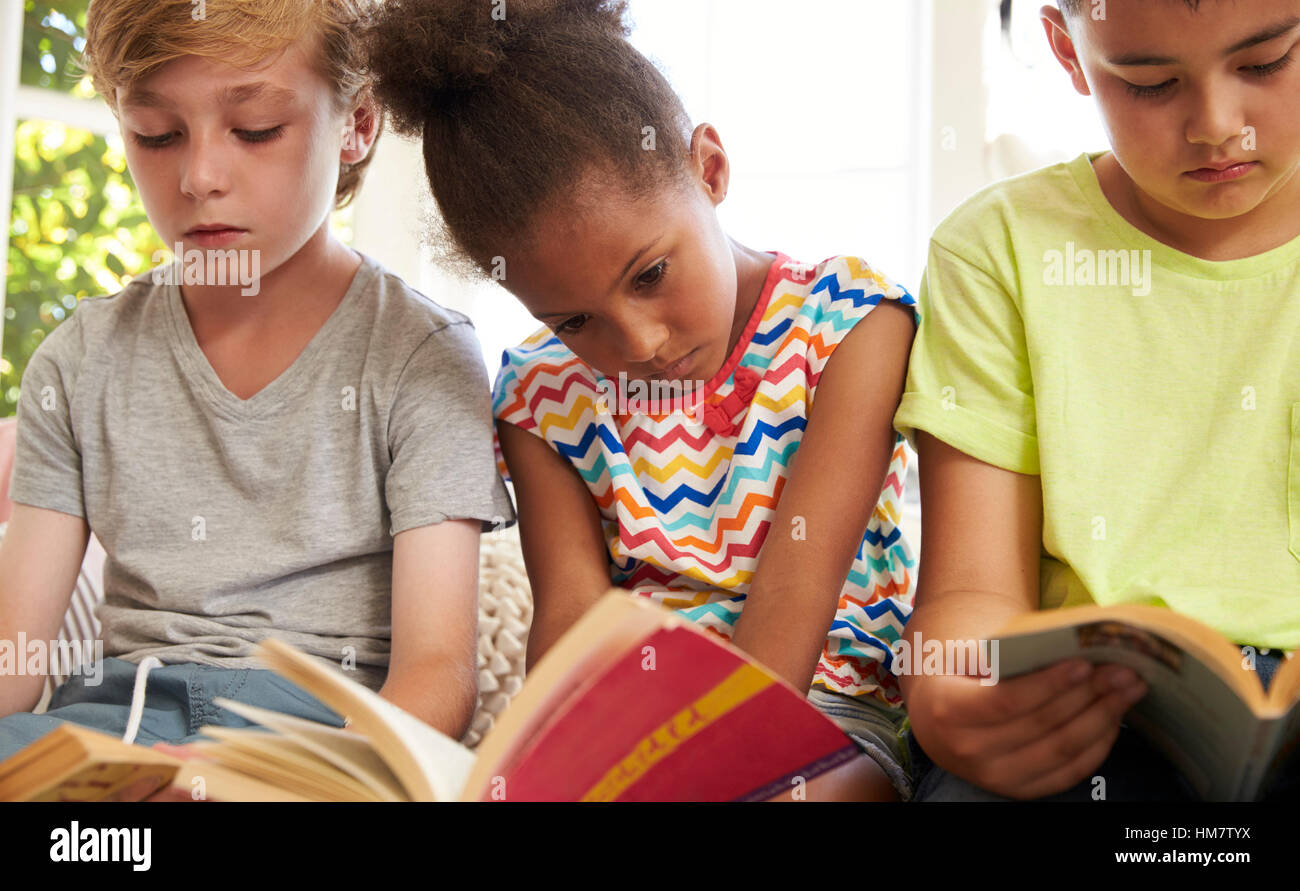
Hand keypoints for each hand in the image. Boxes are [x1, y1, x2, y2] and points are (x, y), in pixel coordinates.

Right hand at [905, 659, 1146, 798]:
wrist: (936, 720)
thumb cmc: (957, 677)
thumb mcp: (963, 655)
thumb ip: (1002, 650)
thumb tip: (1063, 639)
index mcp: (949, 710)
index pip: (1007, 700)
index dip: (1049, 684)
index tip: (1084, 662)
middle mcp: (969, 751)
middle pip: (1043, 726)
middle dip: (1090, 695)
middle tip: (1123, 670)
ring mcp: (996, 776)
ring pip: (1063, 750)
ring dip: (1103, 718)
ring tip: (1129, 689)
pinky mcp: (1020, 791)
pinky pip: (1070, 772)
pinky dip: (1098, 745)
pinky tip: (1114, 717)